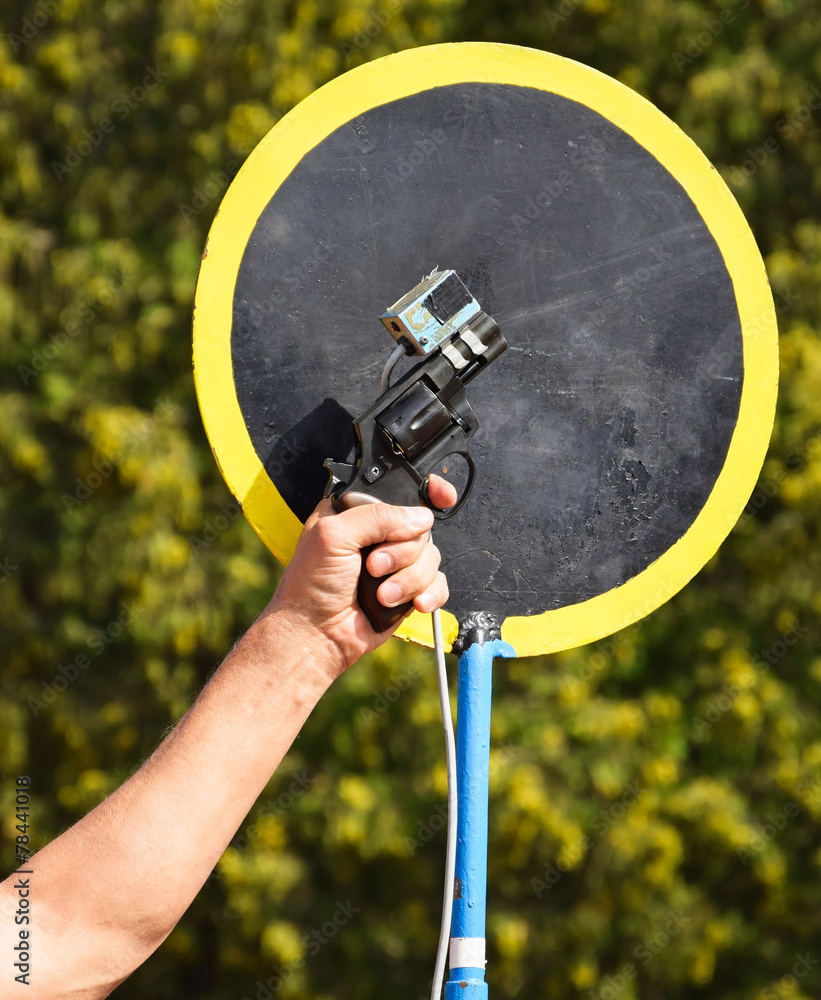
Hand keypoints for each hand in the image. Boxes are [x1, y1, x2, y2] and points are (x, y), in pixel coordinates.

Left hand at [263, 476, 456, 678]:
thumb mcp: (333, 536)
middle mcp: (379, 536)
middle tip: (372, 566)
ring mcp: (396, 564)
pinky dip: (428, 594)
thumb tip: (420, 518)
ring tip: (381, 594)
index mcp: (358, 512)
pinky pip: (438, 584)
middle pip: (421, 529)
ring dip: (408, 579)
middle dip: (401, 552)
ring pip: (432, 557)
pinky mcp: (408, 591)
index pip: (400, 491)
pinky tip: (412, 604)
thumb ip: (376, 516)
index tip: (440, 495)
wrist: (317, 635)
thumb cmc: (310, 586)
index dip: (426, 490)